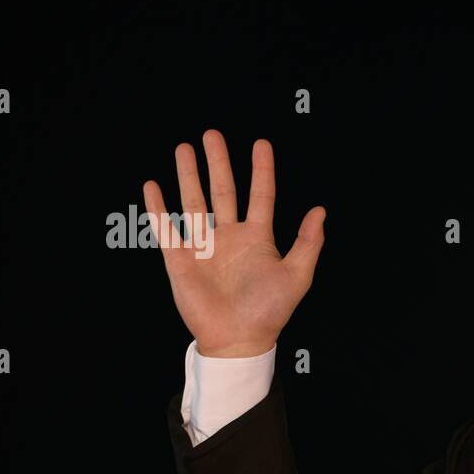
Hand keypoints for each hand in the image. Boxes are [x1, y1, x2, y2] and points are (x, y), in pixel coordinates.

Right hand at [144, 130, 325, 356]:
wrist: (238, 340)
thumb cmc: (269, 312)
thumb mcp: (297, 275)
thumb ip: (309, 243)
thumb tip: (320, 211)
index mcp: (258, 238)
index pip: (261, 195)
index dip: (262, 170)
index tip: (261, 143)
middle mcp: (230, 237)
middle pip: (223, 190)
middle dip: (218, 162)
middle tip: (212, 134)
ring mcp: (204, 247)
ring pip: (194, 202)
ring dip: (188, 175)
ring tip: (183, 147)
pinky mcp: (181, 260)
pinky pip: (167, 229)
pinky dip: (158, 208)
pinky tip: (152, 185)